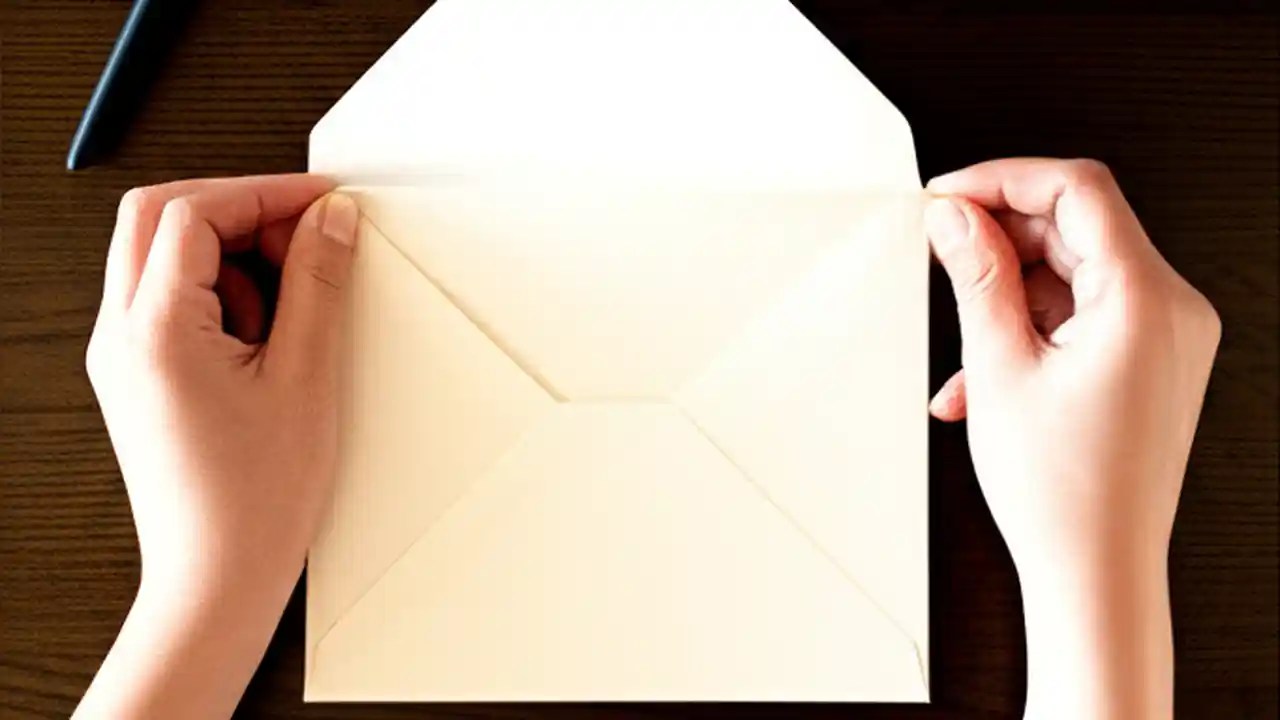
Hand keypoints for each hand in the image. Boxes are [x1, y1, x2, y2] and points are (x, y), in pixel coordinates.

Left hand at [77, 175, 356, 718]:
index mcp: (156, 330)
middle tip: (302, 233)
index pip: (194, 213)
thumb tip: (330, 221)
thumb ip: (317, 285)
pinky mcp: (135, 375)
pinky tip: (264, 336)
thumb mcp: (305, 378)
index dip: (264, 193)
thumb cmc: (254, 498)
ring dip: (227, 253)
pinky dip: (217, 292)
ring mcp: (120, 356)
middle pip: (157, 216)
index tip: (321, 201)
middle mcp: (120, 335)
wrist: (217, 576)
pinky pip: (165, 299)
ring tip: (286, 307)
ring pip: (158, 254)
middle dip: (235, 208)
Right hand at [925, 158, 1219, 719]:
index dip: (1003, 180)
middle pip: (1077, 229)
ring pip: (1073, 275)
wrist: (1095, 570)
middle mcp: (1172, 311)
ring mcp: (1166, 338)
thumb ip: (977, 276)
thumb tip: (956, 216)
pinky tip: (985, 373)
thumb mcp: (999, 367)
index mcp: (1146, 300)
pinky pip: (1084, 315)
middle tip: (941, 254)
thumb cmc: (1062, 492)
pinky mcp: (1150, 362)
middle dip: (1000, 240)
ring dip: (1007, 297)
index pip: (1078, 191)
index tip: (949, 195)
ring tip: (962, 352)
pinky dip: (1030, 329)